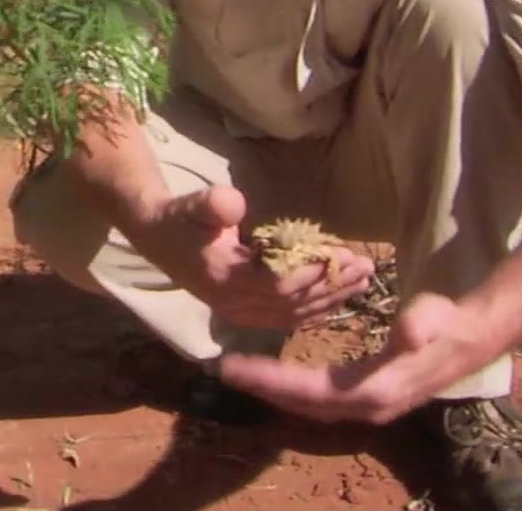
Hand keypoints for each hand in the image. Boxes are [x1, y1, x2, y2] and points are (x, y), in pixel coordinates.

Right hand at [127, 184, 372, 330]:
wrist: (157, 238)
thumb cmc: (182, 218)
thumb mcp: (194, 203)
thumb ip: (214, 204)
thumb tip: (234, 203)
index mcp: (225, 279)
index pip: (278, 285)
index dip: (312, 273)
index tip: (341, 257)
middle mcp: (235, 305)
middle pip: (293, 303)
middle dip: (331, 286)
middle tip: (364, 268)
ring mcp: (240, 314)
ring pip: (294, 315)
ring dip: (330, 299)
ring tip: (362, 281)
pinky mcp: (246, 314)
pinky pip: (287, 319)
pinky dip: (315, 310)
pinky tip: (338, 300)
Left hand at [213, 291, 495, 424]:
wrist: (472, 339)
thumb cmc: (449, 323)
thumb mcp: (435, 316)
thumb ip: (420, 324)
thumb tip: (407, 332)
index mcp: (374, 389)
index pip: (310, 390)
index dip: (271, 380)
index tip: (235, 367)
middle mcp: (365, 406)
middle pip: (301, 404)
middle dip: (262, 388)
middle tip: (224, 371)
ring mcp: (366, 405)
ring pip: (307, 405)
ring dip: (273, 391)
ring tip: (240, 373)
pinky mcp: (366, 395)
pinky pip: (318, 399)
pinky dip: (291, 389)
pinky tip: (275, 377)